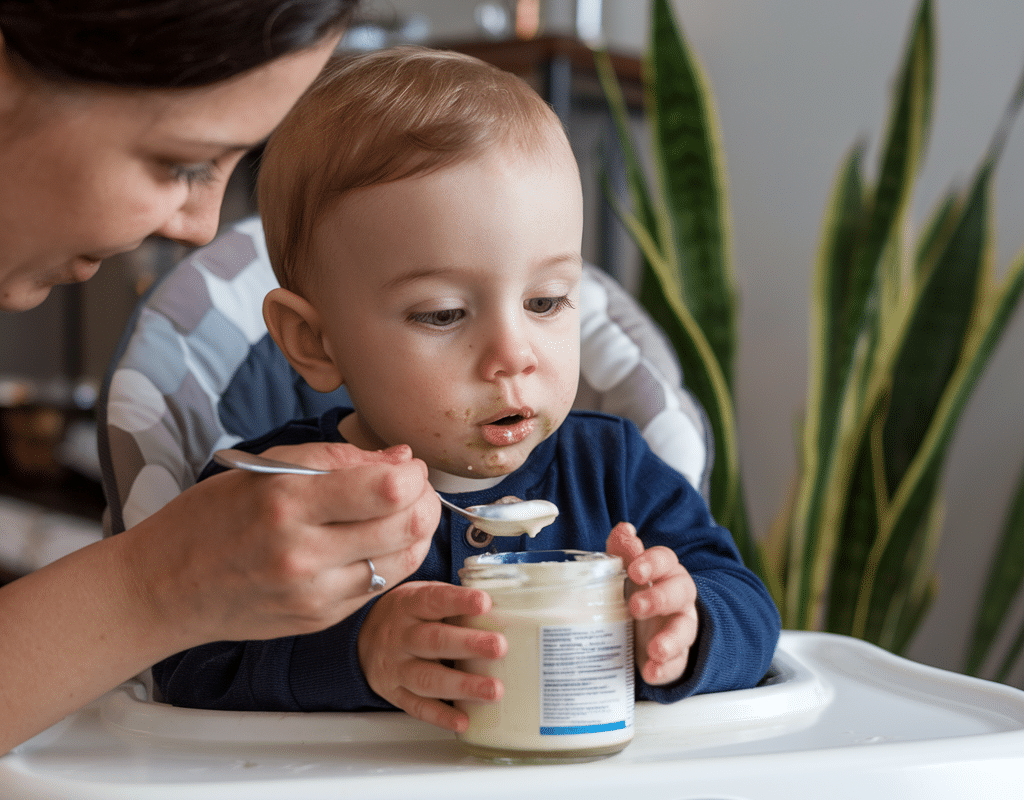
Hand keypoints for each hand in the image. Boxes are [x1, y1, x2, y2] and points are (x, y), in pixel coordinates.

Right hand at [123, 442, 437, 647]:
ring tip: (405, 512)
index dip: (412, 473)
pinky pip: (380, 585)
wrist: (165, 589)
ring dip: (418, 531)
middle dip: (425, 499)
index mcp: (287, 503)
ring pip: (404, 561)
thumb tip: (400, 458)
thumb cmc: (210, 519)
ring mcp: (314, 594)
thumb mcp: (265, 469)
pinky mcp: (320, 619)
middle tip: (416, 487)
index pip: (386, 489)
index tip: (407, 465)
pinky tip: (381, 541)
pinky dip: (394, 559)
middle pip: (406, 526)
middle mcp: (304, 554)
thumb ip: (337, 459)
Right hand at [358, 581, 506, 731]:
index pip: (433, 599)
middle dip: (469, 644)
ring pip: (427, 678)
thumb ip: (452, 598)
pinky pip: (418, 707)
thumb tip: (502, 601)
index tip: (485, 602)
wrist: (360, 635)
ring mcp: (395, 667)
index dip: (459, 601)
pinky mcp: (394, 693)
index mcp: (409, 604)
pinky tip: (465, 719)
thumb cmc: (406, 613)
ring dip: (462, 686)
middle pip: (433, 640)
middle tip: (499, 647)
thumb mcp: (421, 593)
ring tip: (493, 690)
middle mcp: (400, 636)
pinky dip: (442, 716)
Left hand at [606, 521, 698, 685]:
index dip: (652, 562)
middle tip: (635, 606)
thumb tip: (624, 529)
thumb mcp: (629, 572)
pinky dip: (665, 669)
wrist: (647, 631)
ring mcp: (680, 628)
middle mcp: (678, 597)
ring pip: (685, 630)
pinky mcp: (677, 657)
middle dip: (660, 598)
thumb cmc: (638, 593)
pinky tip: (651, 671)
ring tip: (654, 648)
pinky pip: (677, 663)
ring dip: (670, 639)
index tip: (634, 569)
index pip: (666, 560)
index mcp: (665, 572)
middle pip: (681, 592)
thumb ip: (624, 551)